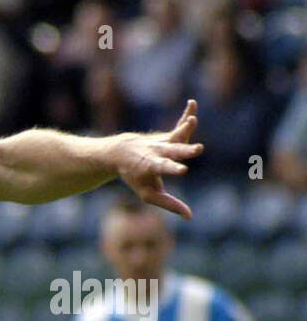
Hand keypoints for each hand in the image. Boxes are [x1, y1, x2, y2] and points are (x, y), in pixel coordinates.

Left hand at [114, 99, 203, 218]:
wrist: (121, 154)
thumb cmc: (136, 177)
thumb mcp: (148, 194)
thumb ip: (169, 204)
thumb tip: (190, 216)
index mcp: (150, 167)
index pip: (163, 168)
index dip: (173, 169)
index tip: (183, 169)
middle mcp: (156, 152)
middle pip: (172, 152)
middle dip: (184, 151)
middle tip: (198, 149)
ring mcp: (162, 142)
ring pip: (176, 136)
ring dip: (185, 128)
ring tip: (194, 119)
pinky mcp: (168, 135)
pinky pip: (179, 125)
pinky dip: (186, 114)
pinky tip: (192, 103)